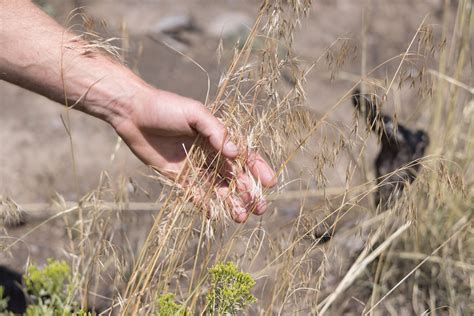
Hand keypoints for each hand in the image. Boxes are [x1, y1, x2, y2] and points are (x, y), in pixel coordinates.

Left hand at [113, 88, 276, 221]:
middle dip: (248, 192)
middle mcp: (210, 154)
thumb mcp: (195, 113)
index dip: (258, 169)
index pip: (244, 155)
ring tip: (240, 217)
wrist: (133, 112)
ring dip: (230, 202)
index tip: (270, 183)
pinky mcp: (178, 177)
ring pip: (218, 188)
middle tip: (259, 209)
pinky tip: (214, 214)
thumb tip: (236, 153)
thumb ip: (216, 132)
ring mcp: (195, 167)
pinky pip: (195, 193)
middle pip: (235, 176)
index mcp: (218, 137)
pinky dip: (206, 204)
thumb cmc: (166, 107)